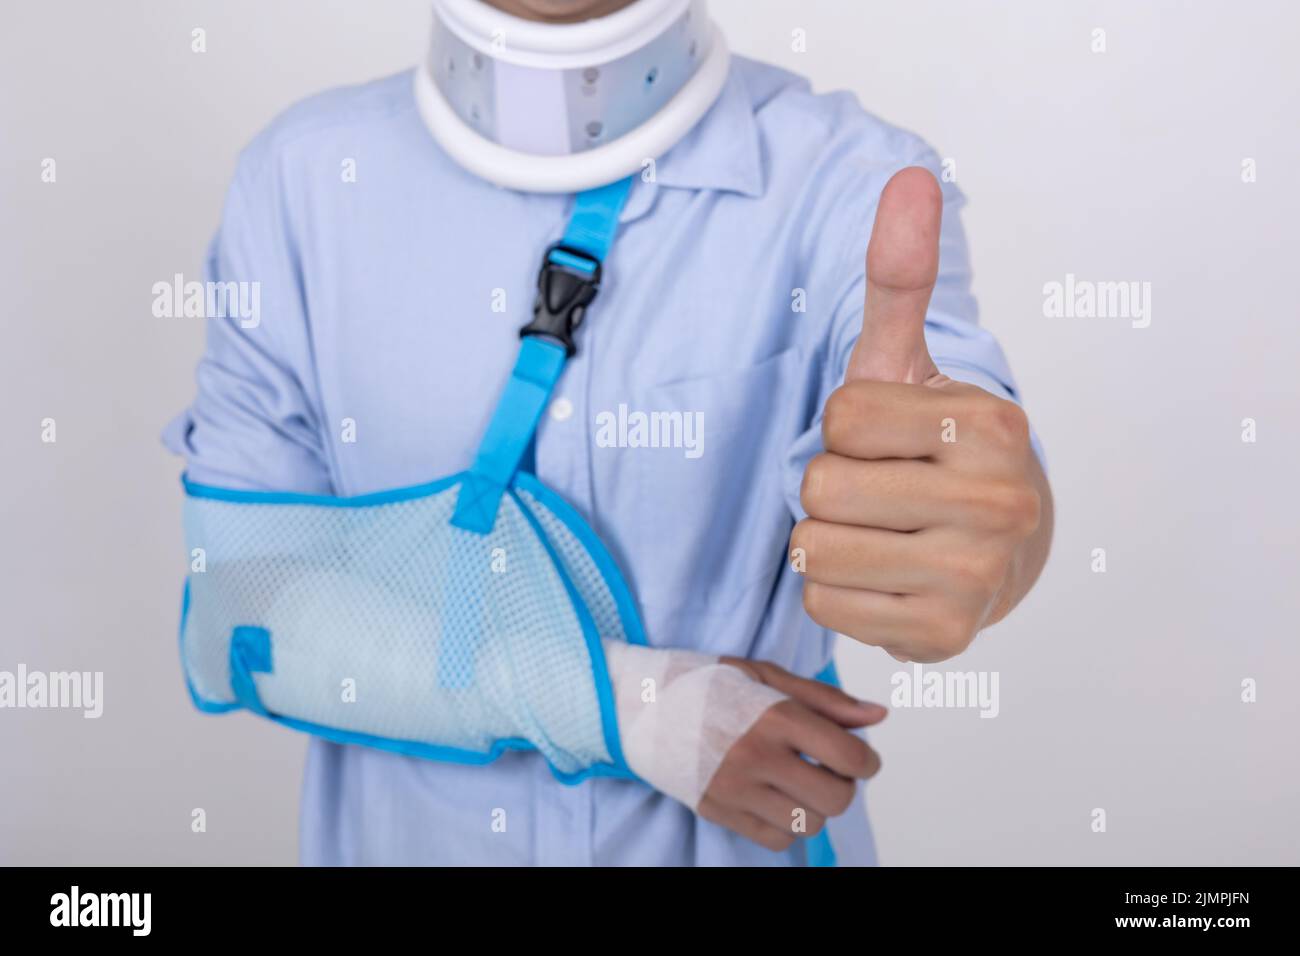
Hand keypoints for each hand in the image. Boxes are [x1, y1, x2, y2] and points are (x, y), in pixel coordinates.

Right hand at [698, 659, 884, 851]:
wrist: (641, 704)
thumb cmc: (709, 684)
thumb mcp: (766, 675)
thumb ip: (825, 699)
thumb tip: (878, 717)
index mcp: (773, 716)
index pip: (847, 756)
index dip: (867, 761)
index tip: (859, 757)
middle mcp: (754, 756)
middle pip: (835, 799)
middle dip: (843, 786)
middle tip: (827, 768)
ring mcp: (734, 789)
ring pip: (809, 824)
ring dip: (815, 806)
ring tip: (798, 781)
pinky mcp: (717, 812)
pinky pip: (777, 839)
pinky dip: (788, 825)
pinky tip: (775, 797)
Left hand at [794, 167, 1048, 663]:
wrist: (999, 550)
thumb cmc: (937, 449)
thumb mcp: (911, 365)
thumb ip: (900, 279)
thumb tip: (908, 177)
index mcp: (988, 424)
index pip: (841, 418)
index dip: (845, 427)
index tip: (887, 439)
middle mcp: (996, 501)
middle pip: (821, 486)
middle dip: (831, 486)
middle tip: (879, 491)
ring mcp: (974, 576)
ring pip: (815, 548)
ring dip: (827, 539)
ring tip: (879, 532)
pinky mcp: (944, 636)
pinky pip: (825, 604)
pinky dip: (836, 590)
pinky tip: (882, 575)